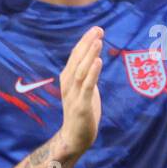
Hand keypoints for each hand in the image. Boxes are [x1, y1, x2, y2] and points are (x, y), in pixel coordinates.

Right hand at [58, 26, 102, 152]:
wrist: (75, 138)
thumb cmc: (81, 112)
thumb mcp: (83, 89)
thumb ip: (86, 75)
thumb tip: (94, 59)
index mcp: (67, 80)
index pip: (74, 57)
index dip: (84, 43)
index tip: (95, 30)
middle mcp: (67, 85)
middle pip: (76, 60)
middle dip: (87, 44)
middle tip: (98, 29)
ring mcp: (74, 95)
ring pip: (81, 71)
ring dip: (89, 55)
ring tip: (98, 40)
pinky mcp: (81, 106)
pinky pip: (87, 86)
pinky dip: (92, 73)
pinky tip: (99, 61)